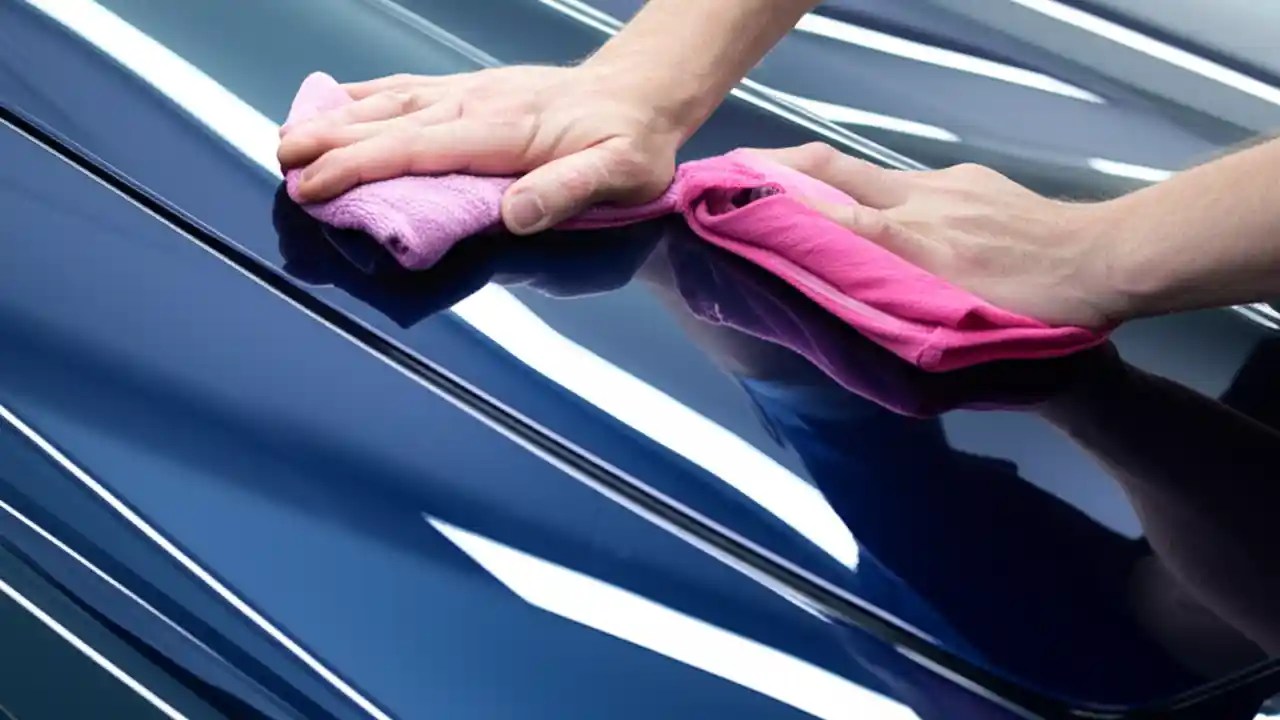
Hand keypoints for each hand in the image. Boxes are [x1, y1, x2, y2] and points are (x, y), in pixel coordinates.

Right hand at [278, 64, 684, 233]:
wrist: (641, 93)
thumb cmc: (630, 143)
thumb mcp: (618, 174)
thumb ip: (565, 192)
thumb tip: (514, 215)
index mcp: (504, 132)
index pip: (417, 148)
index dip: (360, 166)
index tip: (315, 185)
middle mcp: (477, 105)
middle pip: (390, 122)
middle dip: (330, 143)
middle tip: (281, 164)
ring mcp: (470, 93)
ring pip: (391, 102)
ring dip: (337, 118)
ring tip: (289, 136)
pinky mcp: (472, 90)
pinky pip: (409, 88)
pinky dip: (367, 95)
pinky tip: (338, 102)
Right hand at [751, 144, 1124, 327]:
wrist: (1101, 260)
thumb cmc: (1034, 303)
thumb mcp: (956, 311)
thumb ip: (891, 291)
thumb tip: (840, 286)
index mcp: (912, 236)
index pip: (829, 208)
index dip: (778, 198)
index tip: (734, 188)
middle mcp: (921, 200)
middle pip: (840, 170)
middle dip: (788, 164)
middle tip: (747, 168)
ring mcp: (947, 185)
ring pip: (876, 179)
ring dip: (836, 183)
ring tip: (806, 199)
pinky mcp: (971, 181)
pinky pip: (913, 186)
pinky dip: (886, 196)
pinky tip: (896, 220)